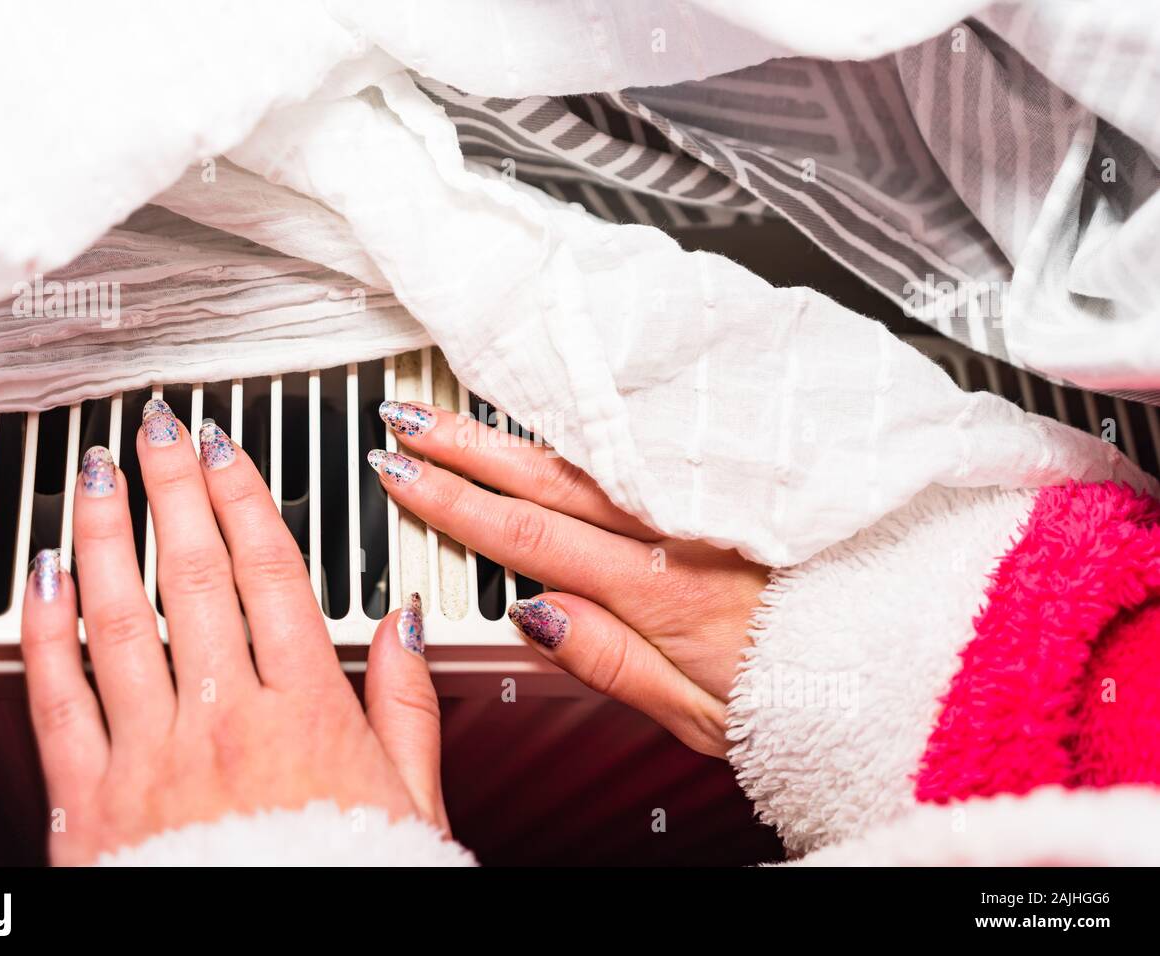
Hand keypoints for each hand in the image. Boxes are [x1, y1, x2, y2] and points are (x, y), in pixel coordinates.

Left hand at [21, 400, 445, 864]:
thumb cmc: (344, 887)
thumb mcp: (414, 801)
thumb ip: (411, 703)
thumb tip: (407, 621)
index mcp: (307, 712)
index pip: (271, 575)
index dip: (246, 499)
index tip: (228, 450)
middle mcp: (225, 718)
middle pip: (194, 575)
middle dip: (174, 489)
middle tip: (159, 429)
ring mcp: (152, 754)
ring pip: (119, 618)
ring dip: (104, 535)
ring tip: (96, 475)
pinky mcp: (90, 799)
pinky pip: (58, 697)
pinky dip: (45, 628)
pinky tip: (42, 576)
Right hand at [370, 401, 767, 757]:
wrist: (890, 656)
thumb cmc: (795, 691)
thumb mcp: (695, 712)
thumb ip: (611, 660)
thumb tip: (534, 615)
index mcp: (662, 592)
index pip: (532, 537)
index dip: (457, 504)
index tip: (405, 478)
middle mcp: (680, 532)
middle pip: (549, 479)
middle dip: (466, 448)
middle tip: (407, 424)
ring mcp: (703, 502)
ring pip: (592, 455)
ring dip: (518, 431)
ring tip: (463, 409)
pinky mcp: (727, 487)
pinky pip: (645, 445)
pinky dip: (592, 424)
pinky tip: (562, 409)